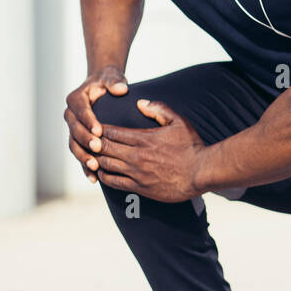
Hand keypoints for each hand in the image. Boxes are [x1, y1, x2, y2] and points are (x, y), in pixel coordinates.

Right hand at [63, 65, 127, 183]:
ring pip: (74, 145)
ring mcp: (73, 129)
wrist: (101, 88)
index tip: (99, 130)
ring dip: (83, 156)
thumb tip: (121, 88)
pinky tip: (93, 178)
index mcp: (76, 99)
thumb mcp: (111, 77)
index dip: (88, 120)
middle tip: (98, 148)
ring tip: (94, 165)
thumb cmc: (108, 82)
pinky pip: (80, 154)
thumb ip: (115, 81)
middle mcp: (71, 115)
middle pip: (75, 129)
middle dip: (85, 140)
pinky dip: (84, 166)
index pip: (80, 110)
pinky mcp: (79, 140)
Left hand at [92, 99, 206, 202]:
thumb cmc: (192, 147)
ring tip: (91, 155)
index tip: (94, 127)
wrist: (202, 172)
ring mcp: (137, 173)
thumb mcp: (179, 122)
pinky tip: (101, 172)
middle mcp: (136, 156)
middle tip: (88, 141)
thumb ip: (159, 109)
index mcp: (144, 138)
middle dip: (93, 143)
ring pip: (105, 165)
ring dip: (95, 159)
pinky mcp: (140, 187)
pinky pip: (114, 182)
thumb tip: (140, 103)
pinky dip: (104, 176)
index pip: (111, 132)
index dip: (99, 129)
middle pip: (103, 148)